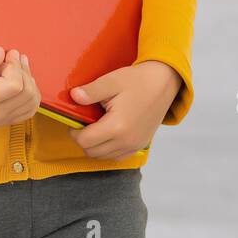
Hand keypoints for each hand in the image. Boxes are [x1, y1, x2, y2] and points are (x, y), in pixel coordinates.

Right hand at [0, 47, 40, 126]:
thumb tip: (1, 53)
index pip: (15, 85)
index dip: (14, 65)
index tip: (4, 54)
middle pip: (27, 92)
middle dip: (22, 70)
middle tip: (8, 57)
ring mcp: (0, 120)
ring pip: (32, 101)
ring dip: (28, 79)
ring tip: (14, 65)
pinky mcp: (4, 120)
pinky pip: (29, 108)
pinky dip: (29, 92)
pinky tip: (17, 79)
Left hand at [67, 60, 181, 159]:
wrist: (163, 82)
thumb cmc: (138, 80)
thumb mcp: (111, 81)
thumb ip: (90, 92)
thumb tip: (73, 97)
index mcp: (117, 126)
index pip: (84, 141)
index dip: (74, 131)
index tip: (75, 120)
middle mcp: (127, 141)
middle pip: (92, 152)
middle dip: (82, 139)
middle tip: (83, 122)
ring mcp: (135, 145)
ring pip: (104, 157)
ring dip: (95, 145)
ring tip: (95, 126)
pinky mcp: (141, 145)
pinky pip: (118, 156)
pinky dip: (108, 149)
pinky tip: (107, 133)